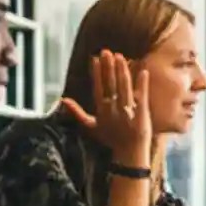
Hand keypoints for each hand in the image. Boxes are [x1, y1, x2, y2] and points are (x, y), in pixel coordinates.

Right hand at [62, 49, 151, 163]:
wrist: (129, 154)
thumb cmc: (110, 139)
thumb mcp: (91, 127)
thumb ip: (77, 113)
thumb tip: (62, 100)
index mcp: (102, 110)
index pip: (99, 88)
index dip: (97, 73)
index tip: (95, 58)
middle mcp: (114, 109)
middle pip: (111, 84)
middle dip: (109, 67)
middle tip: (107, 51)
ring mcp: (128, 111)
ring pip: (125, 87)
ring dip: (123, 71)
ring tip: (121, 56)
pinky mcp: (142, 114)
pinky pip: (142, 96)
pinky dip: (142, 84)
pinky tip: (143, 70)